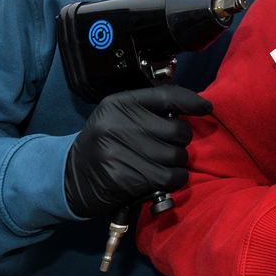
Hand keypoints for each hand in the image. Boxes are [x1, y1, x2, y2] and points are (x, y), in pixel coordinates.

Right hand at [64, 85, 212, 217]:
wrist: (69, 178)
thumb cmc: (103, 145)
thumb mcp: (118, 118)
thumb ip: (149, 110)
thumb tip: (193, 108)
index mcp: (118, 104)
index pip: (166, 96)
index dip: (192, 101)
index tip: (206, 108)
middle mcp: (117, 124)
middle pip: (177, 130)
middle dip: (182, 141)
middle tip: (170, 147)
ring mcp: (119, 152)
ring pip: (177, 156)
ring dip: (177, 163)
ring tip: (162, 165)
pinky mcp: (124, 178)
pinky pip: (169, 177)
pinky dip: (174, 179)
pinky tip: (161, 178)